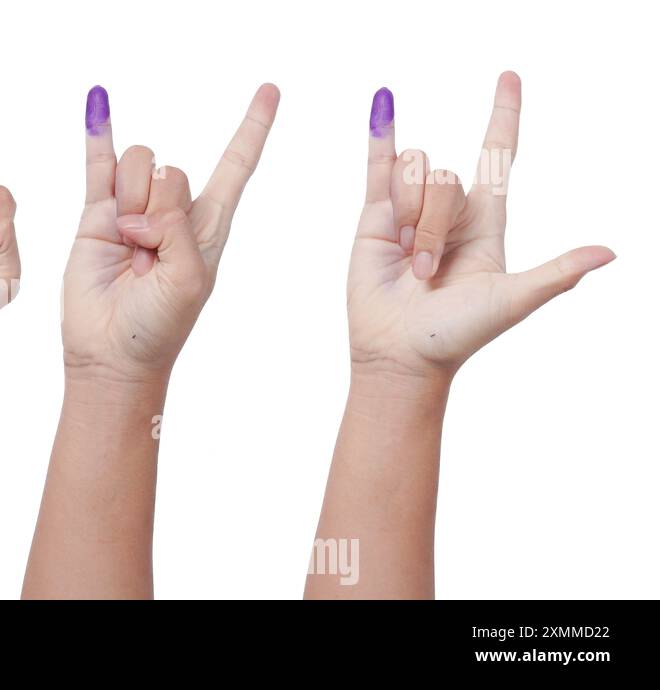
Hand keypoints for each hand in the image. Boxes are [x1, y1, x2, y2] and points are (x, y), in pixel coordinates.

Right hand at [61, 85, 280, 379]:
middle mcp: (174, 211)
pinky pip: (99, 163)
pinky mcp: (96, 215)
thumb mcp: (191, 279)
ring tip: (125, 247)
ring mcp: (134, 210)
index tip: (270, 91)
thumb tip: (143, 203)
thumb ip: (177, 229)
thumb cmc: (160, 327)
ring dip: (129, 201)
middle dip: (157, 207)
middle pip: (172, 167)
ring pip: (137, 164)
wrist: (113, 353)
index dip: (252, 128)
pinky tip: (99, 100)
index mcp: (210, 225)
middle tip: (147, 258)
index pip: (235, 166)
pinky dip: (100, 131)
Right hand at [350, 72, 614, 380]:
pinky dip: (380, 133)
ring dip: (408, 218)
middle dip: (433, 223)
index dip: (503, 115)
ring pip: (413, 173)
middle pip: (446, 176)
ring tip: (403, 263)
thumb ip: (556, 272)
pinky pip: (379, 166)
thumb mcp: (513, 299)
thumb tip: (609, 253)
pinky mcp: (374, 217)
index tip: (508, 77)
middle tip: (427, 272)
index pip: (497, 155)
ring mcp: (409, 212)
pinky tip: (384, 102)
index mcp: (486, 222)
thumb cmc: (458, 334)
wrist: (401, 353)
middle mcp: (449, 211)